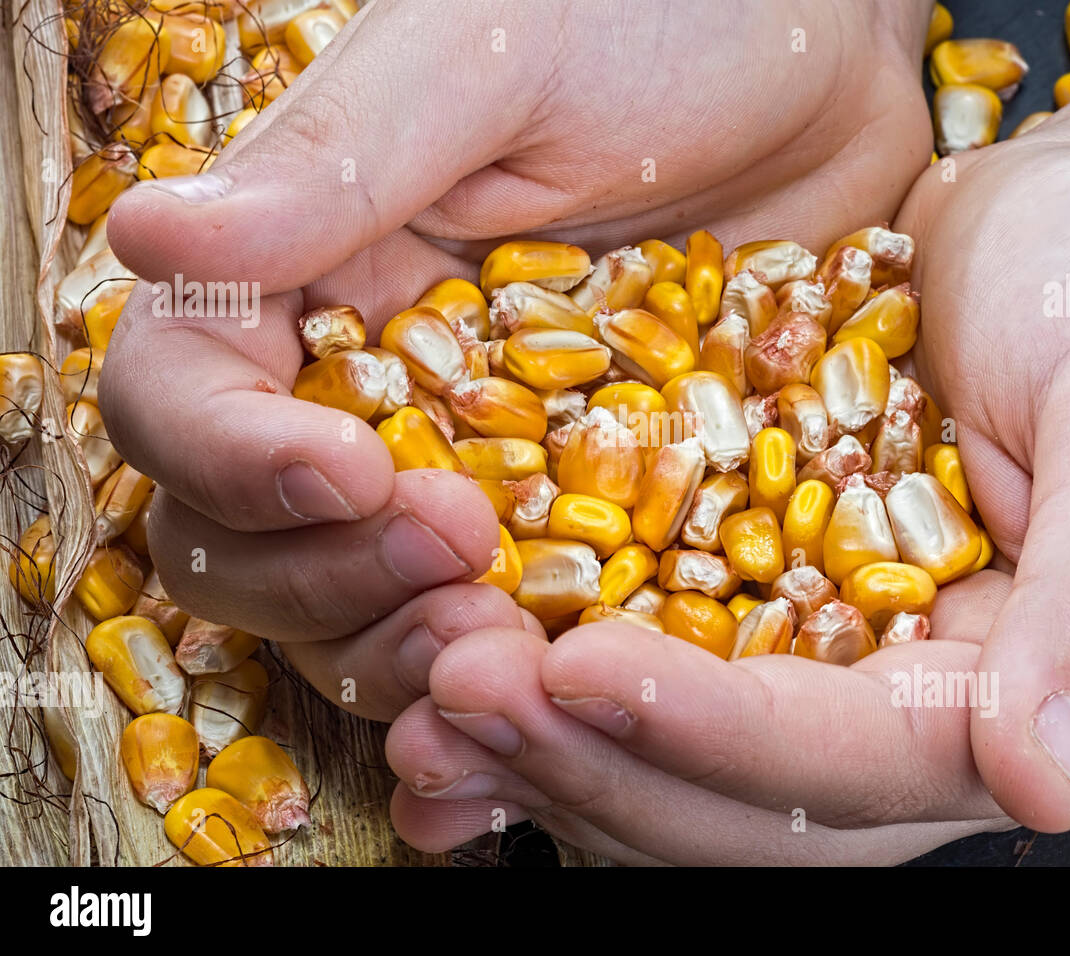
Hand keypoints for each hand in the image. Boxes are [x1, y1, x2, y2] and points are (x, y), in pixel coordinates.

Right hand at [99, 0, 932, 720]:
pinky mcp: (582, 510)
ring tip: (517, 636)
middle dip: (328, 580)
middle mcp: (366, 385)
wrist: (825, 63)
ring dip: (415, 651)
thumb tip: (149, 233)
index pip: (181, 398)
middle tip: (458, 555)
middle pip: (249, 542)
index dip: (234, 462)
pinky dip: (525, 677)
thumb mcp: (492, 55)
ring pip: (369, 611)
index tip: (354, 472)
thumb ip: (335, 164)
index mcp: (305, 272)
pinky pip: (519, 624)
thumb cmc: (660, 15)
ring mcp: (475, 461)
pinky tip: (573, 686)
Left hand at [383, 102, 1069, 866]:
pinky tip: (460, 673)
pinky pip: (655, 688)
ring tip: (428, 696)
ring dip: (554, 749)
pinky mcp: (772, 617)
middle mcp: (932, 720)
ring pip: (683, 777)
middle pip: (751, 806)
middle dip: (600, 755)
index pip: (860, 759)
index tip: (582, 668)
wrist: (1069, 231)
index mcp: (1045, 699)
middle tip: (459, 689)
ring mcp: (842, 676)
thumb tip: (1043, 778)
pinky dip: (559, 698)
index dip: (716, 729)